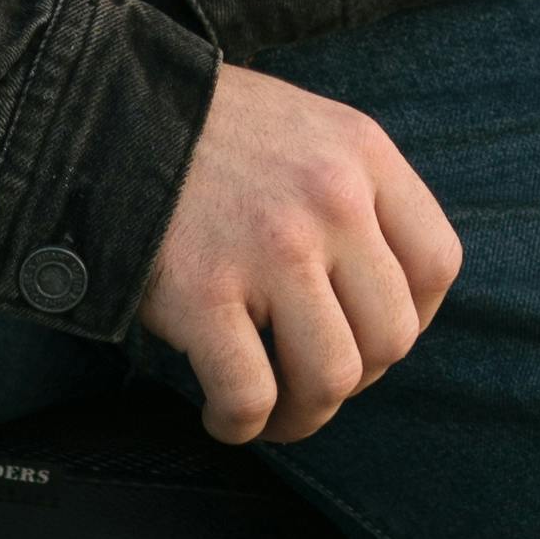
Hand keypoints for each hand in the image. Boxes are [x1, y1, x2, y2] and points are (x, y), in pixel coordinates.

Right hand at [141, 62, 461, 449]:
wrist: (102, 114)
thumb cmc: (205, 133)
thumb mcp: (305, 128)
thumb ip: (352, 190)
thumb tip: (375, 292)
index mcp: (362, 154)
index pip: (437, 264)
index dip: (413, 318)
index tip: (372, 334)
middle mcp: (330, 201)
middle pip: (392, 334)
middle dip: (357, 377)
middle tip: (312, 377)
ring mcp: (270, 249)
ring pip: (332, 377)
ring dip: (306, 415)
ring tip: (273, 410)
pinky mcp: (203, 294)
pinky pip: (250, 395)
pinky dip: (240, 424)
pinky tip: (223, 415)